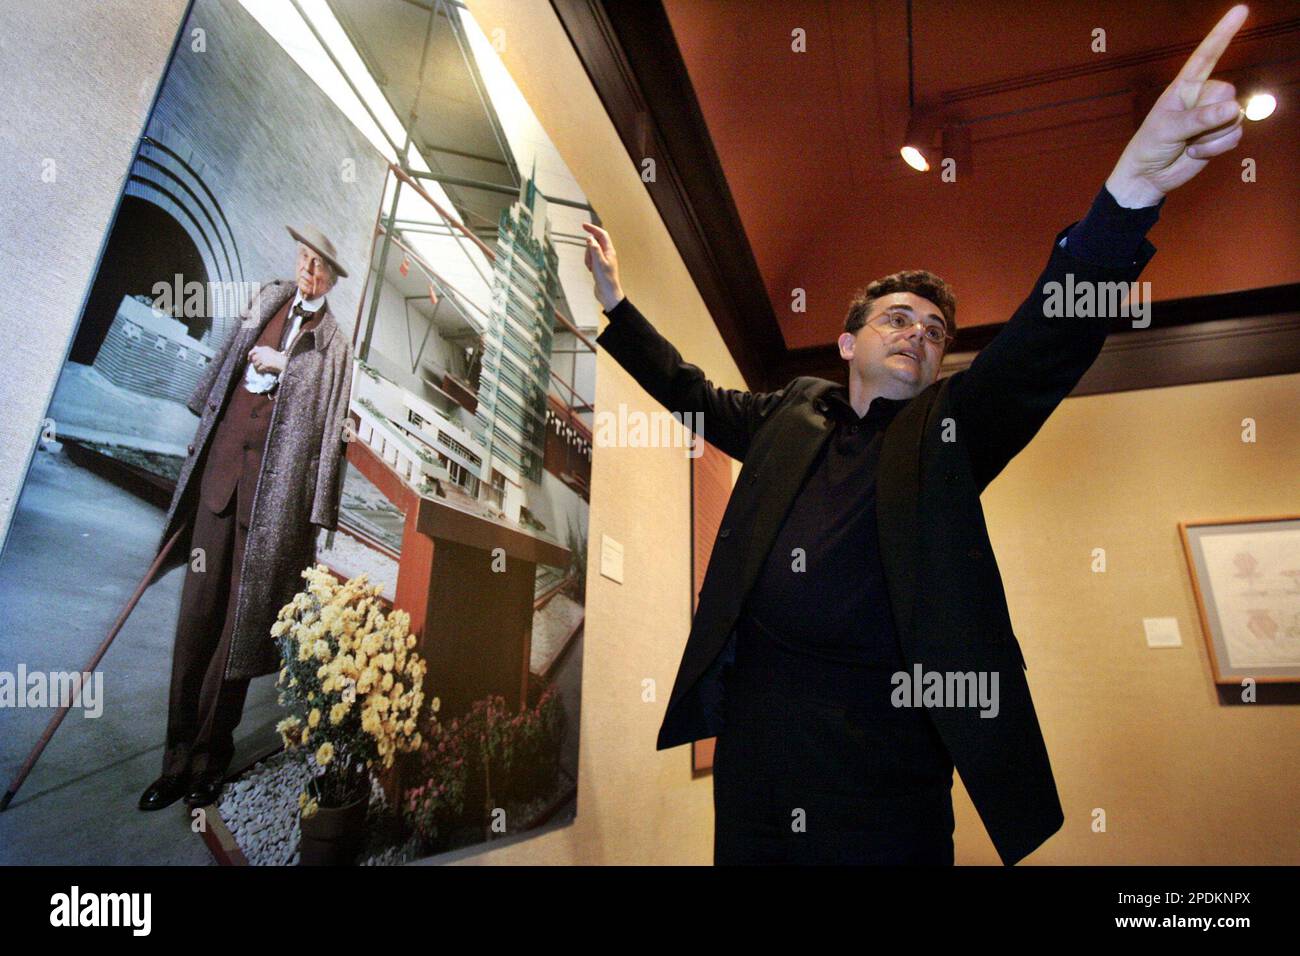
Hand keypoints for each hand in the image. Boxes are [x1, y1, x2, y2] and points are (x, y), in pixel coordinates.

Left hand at [248, 345, 285, 373]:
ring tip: (261, 369)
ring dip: (257, 368)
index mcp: (264, 348)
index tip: (249, 359)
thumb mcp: (270, 351)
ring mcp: (264, 359)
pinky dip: (260, 371)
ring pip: (255, 365)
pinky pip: (259, 369)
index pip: (253, 350)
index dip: (250, 355)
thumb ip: (262, 350)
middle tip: (257, 366)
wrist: (285, 363)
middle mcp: (263, 352)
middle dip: (254, 363)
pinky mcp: (265, 364)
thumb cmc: (279, 358)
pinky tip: (263, 372)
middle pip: (254, 359)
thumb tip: (255, 347)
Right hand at [582, 222, 624, 311]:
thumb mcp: (598, 262)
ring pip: (591, 252)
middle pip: (594, 243)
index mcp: (609, 251)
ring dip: (588, 258)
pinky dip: (588, 263)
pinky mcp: (599, 266)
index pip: (601, 234)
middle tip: (591, 261)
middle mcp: (607, 254)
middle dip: (588, 250)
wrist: (607, 293)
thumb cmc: (606, 279)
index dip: (593, 229)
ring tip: (591, 268)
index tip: (583, 226)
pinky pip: (590, 259)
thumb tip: (590, 238)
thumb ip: (594, 249)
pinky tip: (591, 271)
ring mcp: (603, 260)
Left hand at [1106, 4, 1248, 206]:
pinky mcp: (1221, 135)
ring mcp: (1214, 116)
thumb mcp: (1168, 128)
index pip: (1207, 55)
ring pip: (1235, 117)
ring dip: (1212, 137)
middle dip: (1210, 116)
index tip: (1241, 11)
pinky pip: (1235, 136)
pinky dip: (1216, 148)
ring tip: (1188, 144)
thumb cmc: (1150, 146)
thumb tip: (1234, 109)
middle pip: (1226, 93)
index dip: (1223, 34)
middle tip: (1186, 131)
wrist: (1149, 176)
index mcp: (1184, 86)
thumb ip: (1200, 118)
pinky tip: (1196, 152)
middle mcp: (1202, 97)